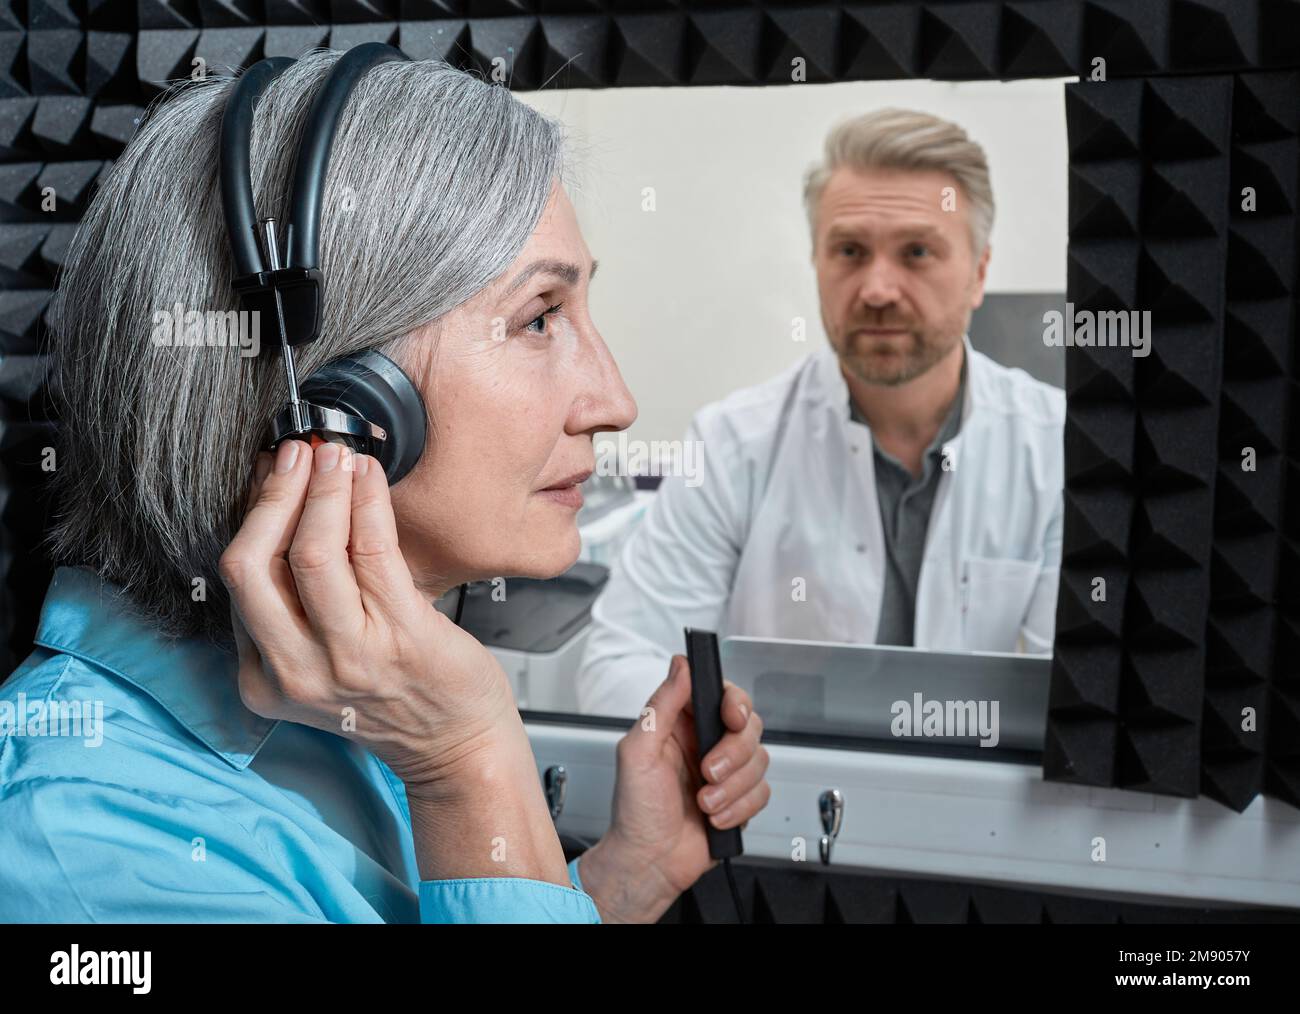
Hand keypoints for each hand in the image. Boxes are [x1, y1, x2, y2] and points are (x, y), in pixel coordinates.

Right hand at [220, 439, 520, 798]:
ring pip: (311, 554)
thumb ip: (294, 611)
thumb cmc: (396, 698)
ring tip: (335, 455)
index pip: (238, 579)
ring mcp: (348, 658)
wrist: (456, 747)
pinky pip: (373, 553)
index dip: (253, 512)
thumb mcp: (320, 665)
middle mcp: (297, 673)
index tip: (269, 471)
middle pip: (253, 564)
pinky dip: (368, 503)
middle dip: (273, 495)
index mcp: (264, 678)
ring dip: (322, 491)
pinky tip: (370, 478)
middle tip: (295, 451)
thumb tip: (289, 509)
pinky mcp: (402, 637)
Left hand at [579, 655, 768, 921]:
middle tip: (707, 772)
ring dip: (732, 788)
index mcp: (681, 724)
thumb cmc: (635, 812)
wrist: (650, 862)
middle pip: (749, 726)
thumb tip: (681, 665)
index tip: (730, 718)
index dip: (734, 702)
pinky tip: (714, 818)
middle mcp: (706, 743)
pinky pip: (762, 793)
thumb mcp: (638, 752)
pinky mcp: (740, 798)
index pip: (722, 694)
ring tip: (704, 803)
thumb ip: (661, 705)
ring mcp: (726, 771)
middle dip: (732, 754)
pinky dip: (739, 809)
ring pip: (759, 760)